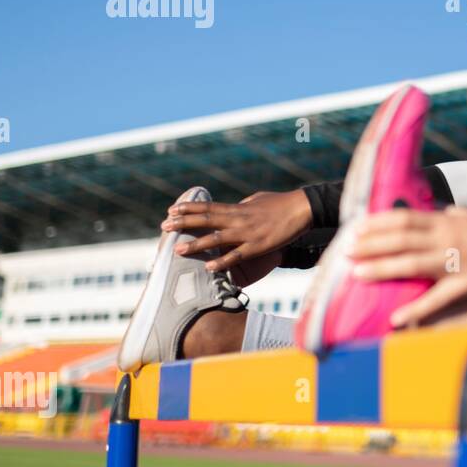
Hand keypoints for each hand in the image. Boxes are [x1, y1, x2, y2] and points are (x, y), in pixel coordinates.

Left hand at [161, 190, 312, 275]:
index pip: (207, 207)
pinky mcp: (258, 246)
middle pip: (205, 221)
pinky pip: (236, 256)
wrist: (302, 208)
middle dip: (183, 224)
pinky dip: (222, 262)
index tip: (171, 210)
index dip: (188, 209)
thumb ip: (242, 205)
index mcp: (238, 208)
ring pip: (216, 239)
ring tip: (177, 250)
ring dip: (195, 245)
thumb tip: (232, 207)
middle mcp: (238, 219)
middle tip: (164, 227)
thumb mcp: (257, 200)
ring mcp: (247, 234)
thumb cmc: (281, 203)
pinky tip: (208, 267)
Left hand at [348, 206, 466, 327]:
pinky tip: (396, 318)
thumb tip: (419, 216)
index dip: (378, 223)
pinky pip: (437, 299)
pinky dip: (416, 309)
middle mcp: (446, 240)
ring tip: (358, 273)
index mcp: (445, 221)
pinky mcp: (466, 285)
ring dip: (383, 268)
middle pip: (401, 239)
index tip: (356, 229)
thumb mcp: (466, 215)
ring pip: (412, 265)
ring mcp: (455, 263)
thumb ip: (441, 217)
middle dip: (371, 245)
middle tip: (347, 251)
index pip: (404, 218)